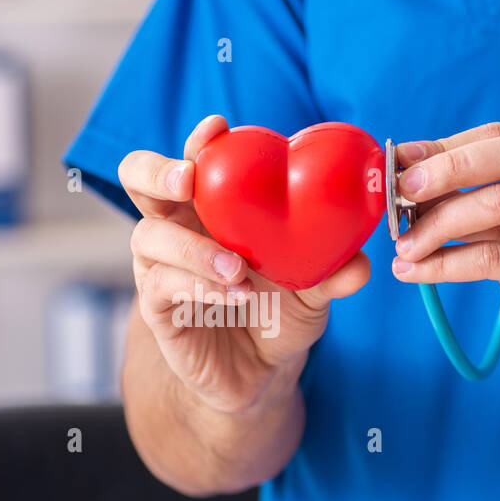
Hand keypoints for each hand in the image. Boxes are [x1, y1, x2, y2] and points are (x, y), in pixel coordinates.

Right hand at [119, 114, 370, 412]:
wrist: (261, 373)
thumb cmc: (280, 311)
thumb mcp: (314, 290)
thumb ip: (333, 272)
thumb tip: (360, 262)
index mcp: (211, 206)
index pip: (193, 159)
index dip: (200, 140)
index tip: (218, 127)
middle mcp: (177, 227)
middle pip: (138, 179)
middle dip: (158, 171)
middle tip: (189, 179)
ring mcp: (159, 266)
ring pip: (149, 237)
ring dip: (192, 248)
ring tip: (236, 267)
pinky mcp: (158, 308)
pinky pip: (162, 286)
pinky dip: (198, 286)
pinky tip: (235, 294)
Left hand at [390, 122, 499, 375]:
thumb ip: (479, 195)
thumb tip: (408, 174)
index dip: (446, 147)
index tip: (399, 164)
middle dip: (446, 170)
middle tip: (400, 194)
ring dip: (439, 224)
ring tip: (405, 246)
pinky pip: (495, 258)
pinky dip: (446, 263)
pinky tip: (417, 273)